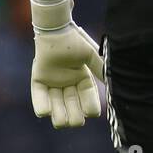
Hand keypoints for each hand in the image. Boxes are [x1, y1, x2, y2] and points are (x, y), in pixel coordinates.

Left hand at [29, 0, 104, 128]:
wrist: (56, 31)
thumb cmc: (76, 42)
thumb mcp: (92, 57)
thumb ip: (101, 70)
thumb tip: (114, 86)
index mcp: (84, 81)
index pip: (90, 102)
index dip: (91, 109)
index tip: (92, 112)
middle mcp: (69, 85)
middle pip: (73, 111)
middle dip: (75, 117)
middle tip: (76, 119)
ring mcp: (54, 84)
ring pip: (57, 109)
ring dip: (60, 117)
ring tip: (61, 120)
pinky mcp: (39, 81)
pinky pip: (39, 99)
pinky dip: (42, 107)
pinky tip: (46, 112)